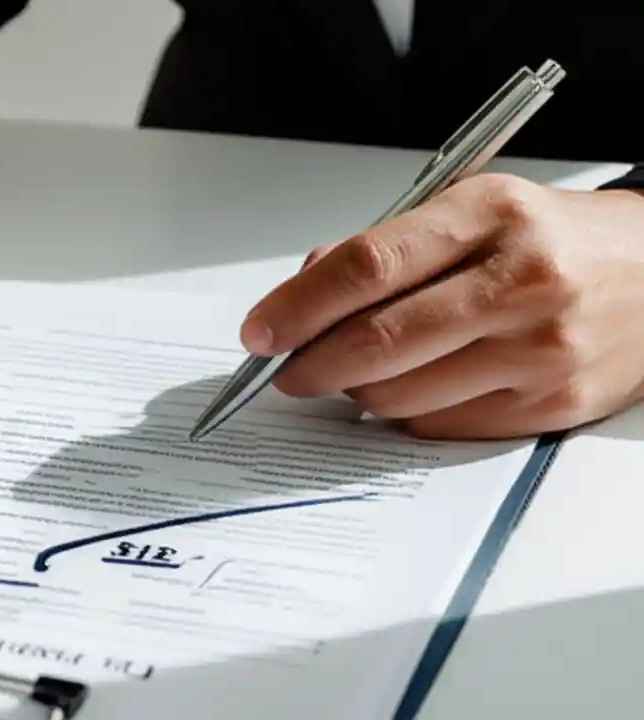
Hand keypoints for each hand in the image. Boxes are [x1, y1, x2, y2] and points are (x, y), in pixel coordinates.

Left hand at [240, 173, 643, 438]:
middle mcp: (520, 282)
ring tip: (362, 368)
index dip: (298, 307)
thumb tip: (302, 293)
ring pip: (399, 396)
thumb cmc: (554, 239)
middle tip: (285, 368)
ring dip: (357, 390)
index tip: (261, 331)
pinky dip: (406, 414)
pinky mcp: (550, 404)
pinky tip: (416, 386)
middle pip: (376, 342)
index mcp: (491, 216)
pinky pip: (439, 427)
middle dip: (309, 364)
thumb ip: (385, 247)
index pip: (366, 268)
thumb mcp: (474, 209)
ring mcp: (539, 351)